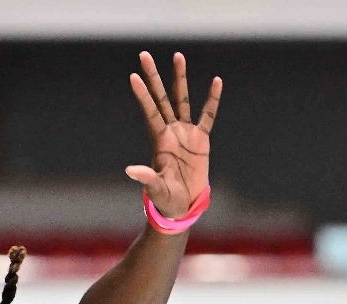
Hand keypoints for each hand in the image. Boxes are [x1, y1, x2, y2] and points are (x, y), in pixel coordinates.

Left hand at [124, 51, 221, 218]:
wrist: (183, 205)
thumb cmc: (166, 200)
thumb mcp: (156, 189)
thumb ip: (147, 179)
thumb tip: (130, 170)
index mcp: (159, 140)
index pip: (150, 111)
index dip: (143, 94)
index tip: (133, 76)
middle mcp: (170, 131)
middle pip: (161, 97)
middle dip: (154, 77)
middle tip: (144, 54)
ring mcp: (185, 133)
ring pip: (181, 99)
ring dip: (180, 78)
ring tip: (177, 56)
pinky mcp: (200, 139)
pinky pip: (208, 115)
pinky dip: (212, 100)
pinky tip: (216, 82)